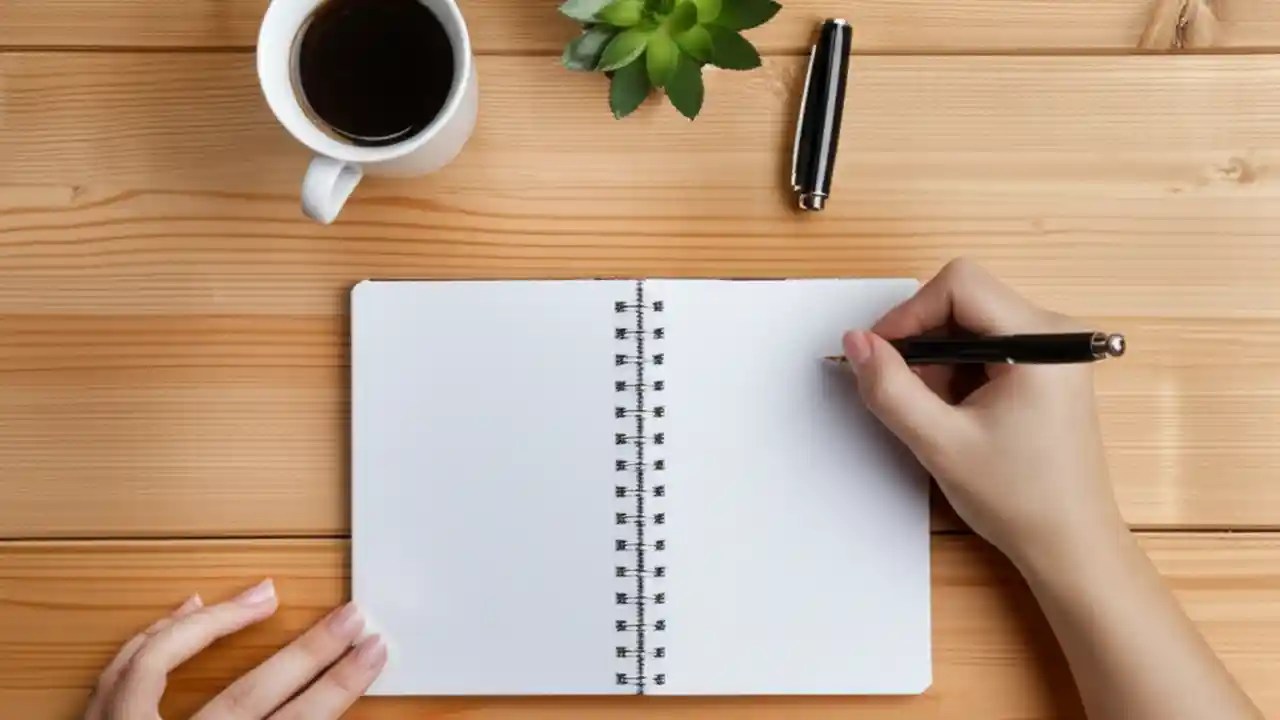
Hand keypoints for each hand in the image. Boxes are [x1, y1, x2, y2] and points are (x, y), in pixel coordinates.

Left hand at [86, 579, 385, 719]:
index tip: (372, 653)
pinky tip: (181, 617)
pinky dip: (152, 638)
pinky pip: (116, 675)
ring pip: (156, 668)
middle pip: (243, 698)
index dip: (336, 688)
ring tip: (262, 595)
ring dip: (216, 625)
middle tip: (350, 616)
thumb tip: (321, 706)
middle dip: (306, 653)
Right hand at [842, 259, 1124, 569]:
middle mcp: (1054, 333)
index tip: (882, 354)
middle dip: (923, 341)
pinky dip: (956, 372)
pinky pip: (985, 345)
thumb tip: (856, 342)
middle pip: (964, 300)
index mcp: (1041, 341)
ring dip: (937, 360)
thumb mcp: (940, 443)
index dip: (910, 313)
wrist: (1070, 543)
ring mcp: (1052, 350)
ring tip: (937, 413)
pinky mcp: (1044, 369)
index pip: (960, 285)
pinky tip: (956, 414)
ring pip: (969, 323)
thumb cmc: (1020, 499)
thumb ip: (891, 389)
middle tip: (906, 392)